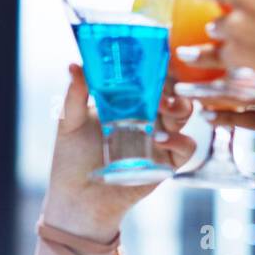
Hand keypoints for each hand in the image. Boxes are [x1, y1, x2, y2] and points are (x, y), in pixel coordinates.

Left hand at [42, 64, 196, 239]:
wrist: (77, 199)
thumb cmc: (71, 160)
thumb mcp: (69, 123)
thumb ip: (75, 96)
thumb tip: (74, 65)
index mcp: (126, 104)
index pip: (146, 79)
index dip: (155, 67)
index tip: (158, 54)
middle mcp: (146, 118)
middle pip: (170, 93)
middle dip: (174, 84)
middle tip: (165, 80)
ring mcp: (159, 139)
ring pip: (182, 116)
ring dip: (179, 107)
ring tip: (165, 106)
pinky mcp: (166, 163)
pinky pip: (185, 147)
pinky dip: (179, 140)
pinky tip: (160, 138)